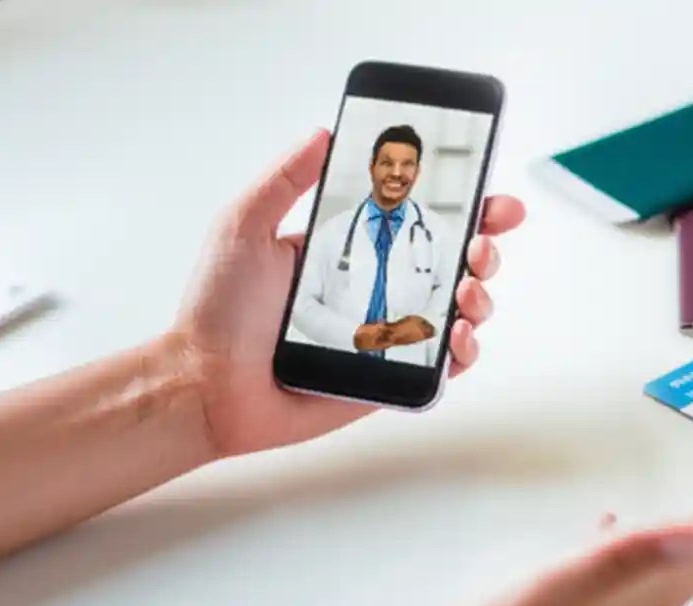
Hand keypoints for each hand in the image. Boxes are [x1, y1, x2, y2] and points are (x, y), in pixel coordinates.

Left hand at [172, 129, 523, 458]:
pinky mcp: (388, 381)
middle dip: (484, 246)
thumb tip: (324, 132)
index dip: (461, 205)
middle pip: (452, 262)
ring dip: (480, 296)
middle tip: (484, 242)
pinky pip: (442, 368)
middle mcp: (374, 290)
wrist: (204, 387)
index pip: (417, 220)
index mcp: (348, 250)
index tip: (488, 191)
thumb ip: (285, 179)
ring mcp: (385, 337)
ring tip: (468, 289)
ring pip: (458, 313)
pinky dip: (464, 352)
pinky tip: (459, 336)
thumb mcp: (244, 227)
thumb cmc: (215, 313)